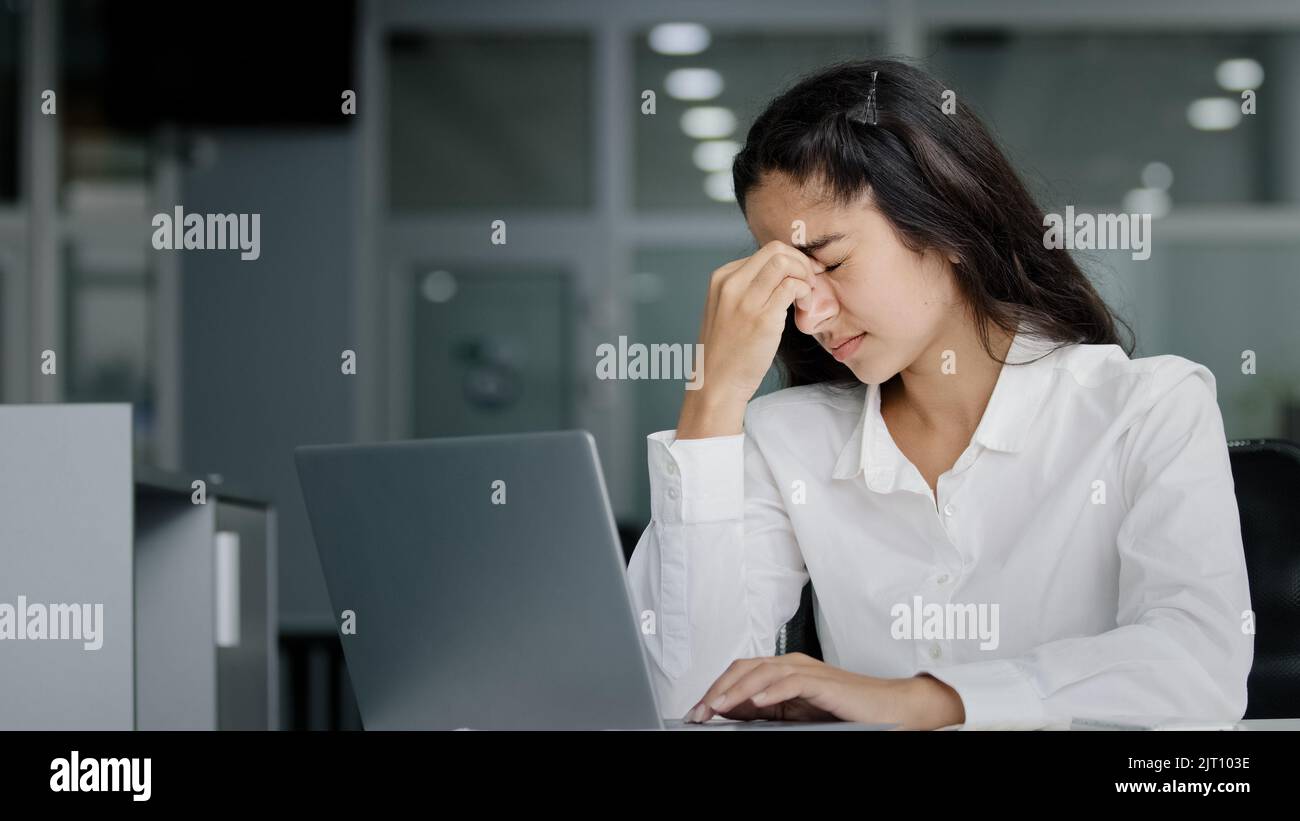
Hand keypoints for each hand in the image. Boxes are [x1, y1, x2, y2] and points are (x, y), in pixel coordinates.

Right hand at [676, 241, 821, 438]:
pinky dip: (806, 292)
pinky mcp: (762, 319)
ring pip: (784, 263)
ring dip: (805, 275)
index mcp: (723, 278)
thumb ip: (748, 289)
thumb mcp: (727, 309)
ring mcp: (746, 301)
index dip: (791, 260)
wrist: (716, 383)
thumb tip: (782, 274)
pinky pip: (792, 288)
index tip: (801, 276)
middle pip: (776, 250)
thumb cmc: (728, 350)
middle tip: (810, 282)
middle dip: (801, 262)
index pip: (765, 252)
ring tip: (807, 296)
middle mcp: (731, 284)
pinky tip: (805, 308)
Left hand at [682, 653, 966, 729]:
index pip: (740, 672)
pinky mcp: (824, 683)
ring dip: (737, 690)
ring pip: (763, 673)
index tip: (696, 712)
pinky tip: (758, 703)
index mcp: (784, 670)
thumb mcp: (797, 714)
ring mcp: (808, 671)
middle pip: (745, 668)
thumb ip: (768, 709)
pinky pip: (793, 682)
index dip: (715, 689)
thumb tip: (733, 712)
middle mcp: (793, 665)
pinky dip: (773, 691)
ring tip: (719, 707)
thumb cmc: (847, 711)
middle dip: (718, 689)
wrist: (890, 708)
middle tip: (699, 712)